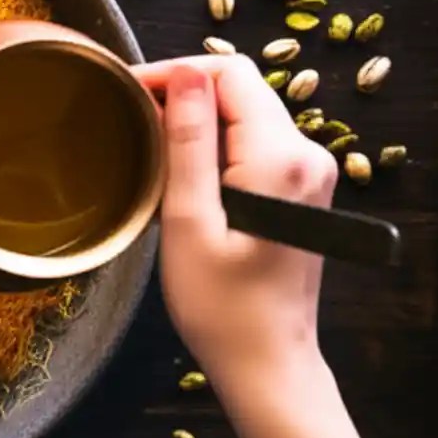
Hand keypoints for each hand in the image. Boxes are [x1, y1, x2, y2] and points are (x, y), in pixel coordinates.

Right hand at [133, 55, 337, 384]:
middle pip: (241, 89)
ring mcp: (310, 172)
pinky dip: (214, 143)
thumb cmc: (221, 306)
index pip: (231, 74)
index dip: (176, 72)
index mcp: (281, 157)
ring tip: (146, 142)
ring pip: (245, 114)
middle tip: (128, 116)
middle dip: (183, 92)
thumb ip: (188, 143)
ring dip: (197, 118)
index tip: (127, 92)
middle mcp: (308, 154)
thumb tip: (183, 74)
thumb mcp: (189, 222)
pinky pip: (253, 142)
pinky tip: (179, 167)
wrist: (268, 364)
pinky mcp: (301, 190)